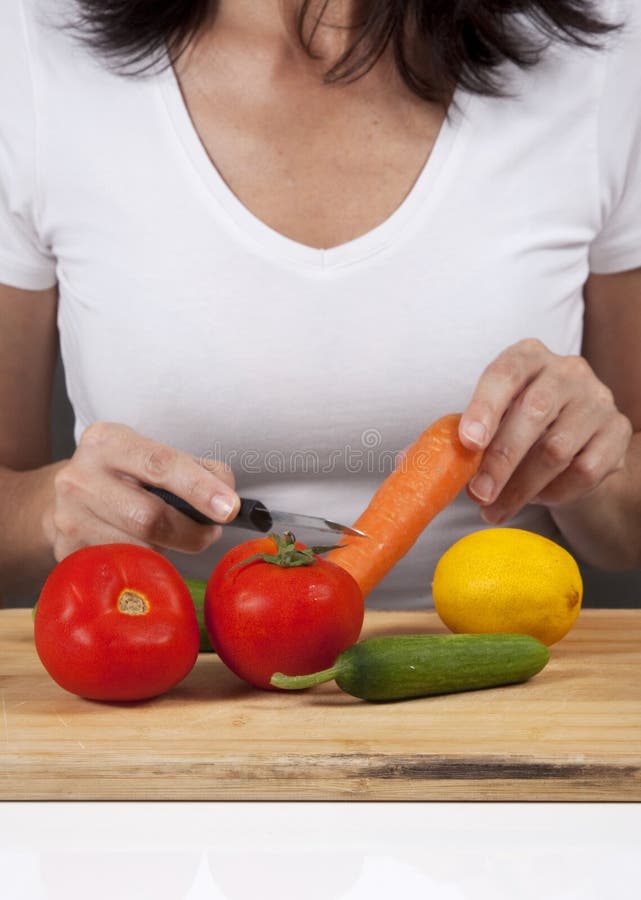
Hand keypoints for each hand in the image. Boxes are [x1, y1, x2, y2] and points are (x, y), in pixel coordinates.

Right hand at [44, 422, 239, 561]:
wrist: (69, 496)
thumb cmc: (125, 476)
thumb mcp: (152, 457)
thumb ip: (196, 470)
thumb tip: (227, 500)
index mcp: (107, 441)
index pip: (160, 464)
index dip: (199, 488)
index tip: (229, 508)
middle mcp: (79, 476)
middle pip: (150, 517)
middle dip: (192, 531)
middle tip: (210, 532)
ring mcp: (68, 516)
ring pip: (139, 547)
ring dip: (169, 548)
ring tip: (174, 537)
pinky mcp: (67, 550)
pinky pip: (123, 565)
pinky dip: (146, 562)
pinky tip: (146, 549)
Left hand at [458, 339, 632, 523]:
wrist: (576, 441)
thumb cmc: (521, 424)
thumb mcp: (494, 418)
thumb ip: (469, 433)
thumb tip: (434, 462)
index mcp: (528, 356)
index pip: (505, 373)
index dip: (485, 408)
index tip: (468, 443)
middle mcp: (567, 370)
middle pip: (533, 413)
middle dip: (501, 460)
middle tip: (478, 493)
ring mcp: (597, 399)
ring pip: (558, 449)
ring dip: (521, 488)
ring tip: (495, 509)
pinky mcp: (618, 431)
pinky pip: (585, 470)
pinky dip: (555, 492)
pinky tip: (536, 499)